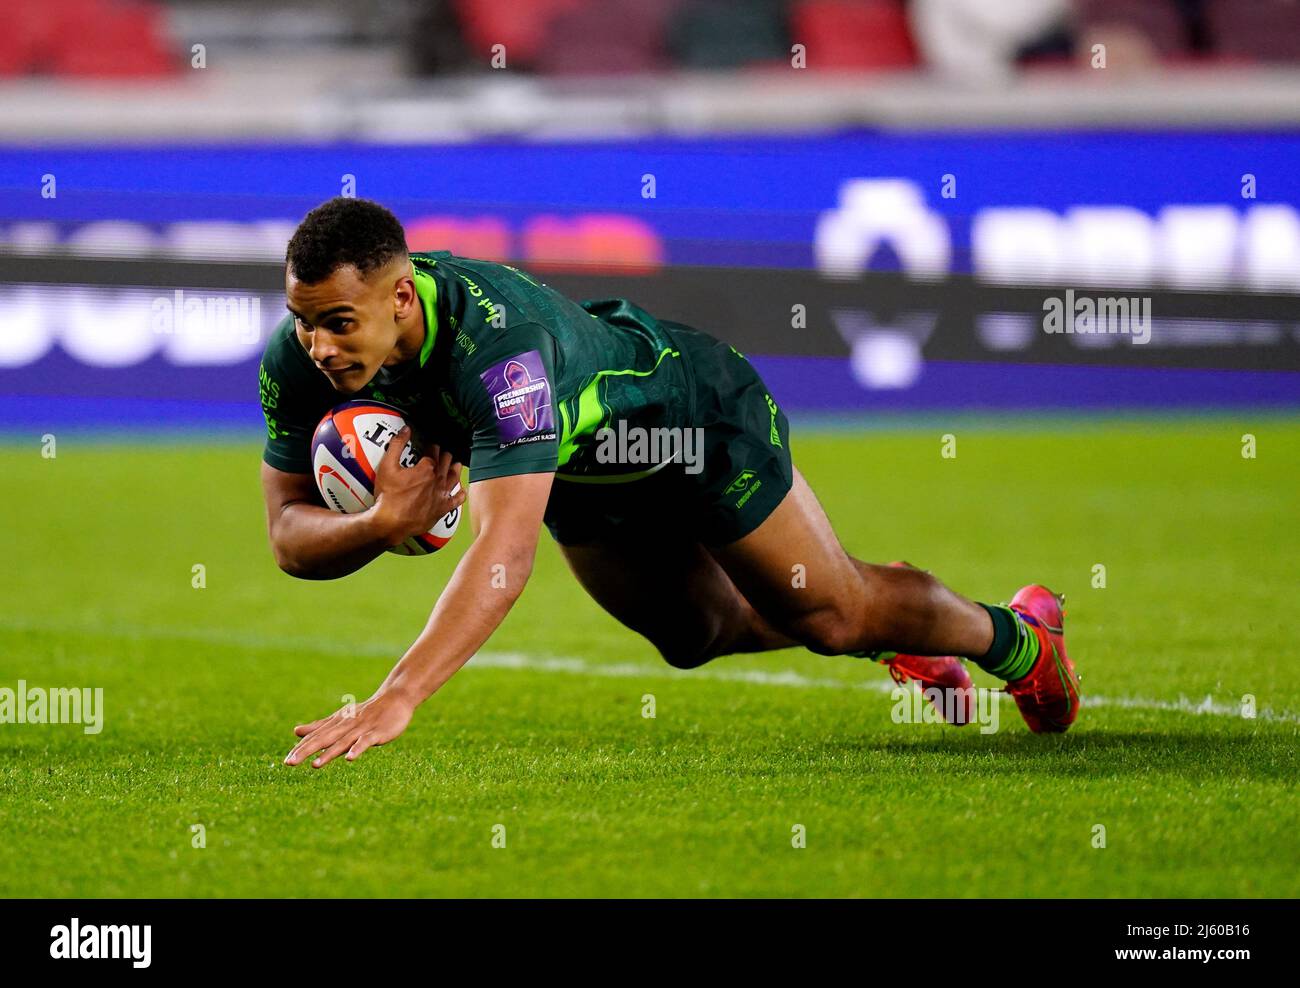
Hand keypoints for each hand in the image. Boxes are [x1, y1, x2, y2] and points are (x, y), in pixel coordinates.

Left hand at [284, 688, 417, 767]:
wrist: (395, 699)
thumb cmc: (366, 712)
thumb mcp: (340, 718)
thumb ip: (319, 726)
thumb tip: (296, 732)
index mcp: (336, 723)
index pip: (315, 737)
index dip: (301, 748)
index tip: (286, 761)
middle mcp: (345, 726)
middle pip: (323, 739)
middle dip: (306, 751)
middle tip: (289, 763)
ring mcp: (361, 729)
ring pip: (342, 742)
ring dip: (328, 753)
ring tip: (314, 765)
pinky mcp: (376, 732)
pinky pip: (365, 742)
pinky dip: (357, 749)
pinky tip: (349, 758)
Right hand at [371, 426, 465, 546]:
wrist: (392, 522)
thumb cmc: (388, 496)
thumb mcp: (387, 466)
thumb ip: (397, 445)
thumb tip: (406, 429)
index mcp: (426, 468)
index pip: (433, 452)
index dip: (432, 447)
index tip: (432, 444)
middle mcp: (438, 480)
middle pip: (445, 463)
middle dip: (444, 455)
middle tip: (443, 452)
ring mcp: (442, 495)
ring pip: (454, 478)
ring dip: (455, 469)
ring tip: (456, 463)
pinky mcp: (442, 509)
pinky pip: (457, 500)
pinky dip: (460, 494)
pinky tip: (462, 490)